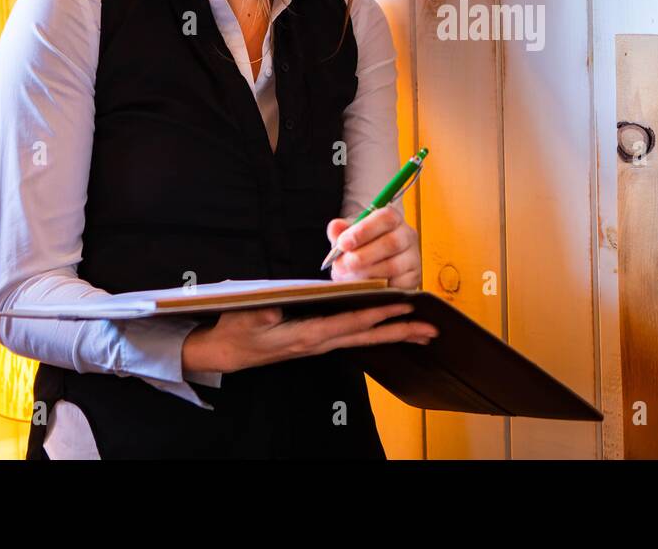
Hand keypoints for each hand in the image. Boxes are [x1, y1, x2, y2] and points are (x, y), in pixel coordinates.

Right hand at [182, 302, 438, 373]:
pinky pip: (354, 337)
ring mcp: (321, 343)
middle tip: (431, 329)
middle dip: (400, 331)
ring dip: (394, 335)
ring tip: (423, 333)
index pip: (348, 323)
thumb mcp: (243, 318)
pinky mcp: (319, 340)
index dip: (376, 314)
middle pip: (367, 336)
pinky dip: (376, 332)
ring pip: (365, 338)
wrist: (226, 351)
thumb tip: (274, 311)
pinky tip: (391, 329)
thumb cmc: (236, 329)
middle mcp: (319, 341)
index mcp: (305, 334)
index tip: (402, 305)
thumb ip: (260, 314)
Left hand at [326, 207, 420, 288]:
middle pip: (391, 243)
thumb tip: (335, 227)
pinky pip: (397, 285)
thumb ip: (341, 231)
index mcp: (393, 219)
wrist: (376, 267)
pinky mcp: (413, 278)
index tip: (343, 244)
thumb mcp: (350, 236)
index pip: (385, 218)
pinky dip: (377, 287)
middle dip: (361, 256)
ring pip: (393, 266)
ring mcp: (413, 258)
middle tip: (340, 266)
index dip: (364, 230)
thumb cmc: (363, 247)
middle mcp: (407, 235)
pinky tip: (364, 286)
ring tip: (348, 277)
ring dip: (366, 273)